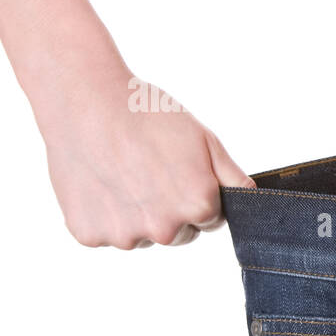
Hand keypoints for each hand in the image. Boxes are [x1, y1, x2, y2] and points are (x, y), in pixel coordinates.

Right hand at [37, 64, 253, 248]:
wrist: (84, 99)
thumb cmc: (146, 114)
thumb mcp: (204, 139)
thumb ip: (232, 177)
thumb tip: (251, 199)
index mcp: (198, 207)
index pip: (209, 218)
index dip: (196, 192)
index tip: (177, 170)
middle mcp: (164, 230)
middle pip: (177, 233)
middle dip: (169, 208)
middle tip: (148, 170)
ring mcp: (124, 236)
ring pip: (140, 234)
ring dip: (135, 213)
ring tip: (120, 173)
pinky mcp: (88, 235)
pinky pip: (104, 233)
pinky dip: (102, 214)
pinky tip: (99, 182)